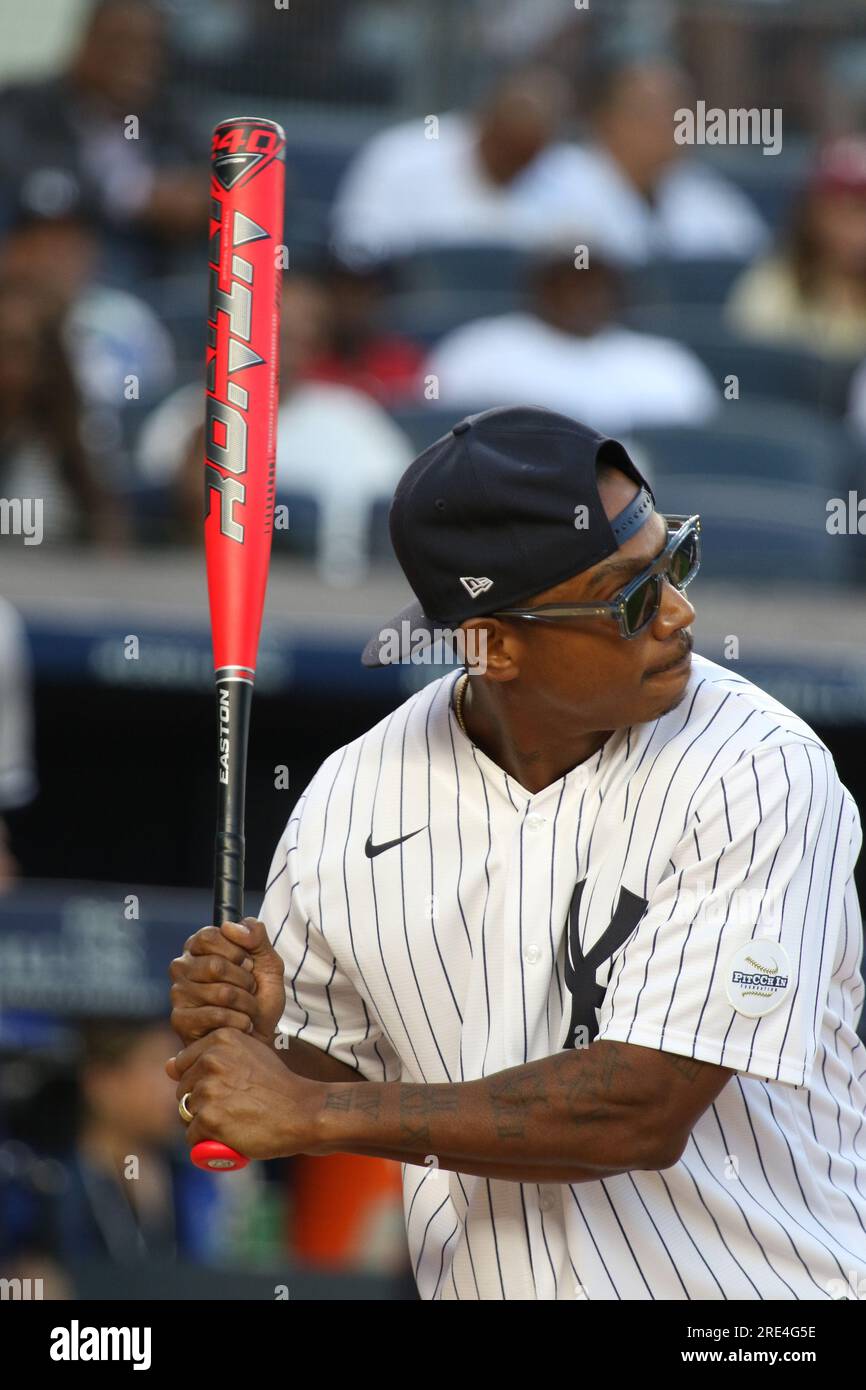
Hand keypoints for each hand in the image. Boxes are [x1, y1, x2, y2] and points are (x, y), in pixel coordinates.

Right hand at [169, 918, 285, 1047]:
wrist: (260, 1036)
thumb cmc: (260, 997)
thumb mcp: (268, 962)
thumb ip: (255, 936)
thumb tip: (229, 926)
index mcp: (199, 947)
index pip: (210, 936)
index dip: (237, 952)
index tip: (249, 964)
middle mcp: (182, 967)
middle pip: (215, 966)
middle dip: (245, 981)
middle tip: (250, 990)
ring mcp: (178, 994)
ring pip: (221, 993)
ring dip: (246, 1003)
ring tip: (248, 1009)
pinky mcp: (180, 1020)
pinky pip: (216, 1016)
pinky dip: (240, 1021)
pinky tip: (242, 1025)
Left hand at [169, 1028, 325, 1160]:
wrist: (304, 1110)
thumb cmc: (276, 1085)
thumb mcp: (247, 1057)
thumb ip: (210, 1057)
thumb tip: (166, 1065)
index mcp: (220, 1039)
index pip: (185, 1065)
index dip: (203, 1082)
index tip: (228, 1089)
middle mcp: (210, 1059)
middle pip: (183, 1090)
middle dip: (201, 1104)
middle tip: (234, 1109)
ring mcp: (208, 1089)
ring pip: (186, 1114)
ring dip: (205, 1124)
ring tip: (235, 1122)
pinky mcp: (209, 1119)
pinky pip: (193, 1137)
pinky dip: (208, 1143)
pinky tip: (232, 1136)